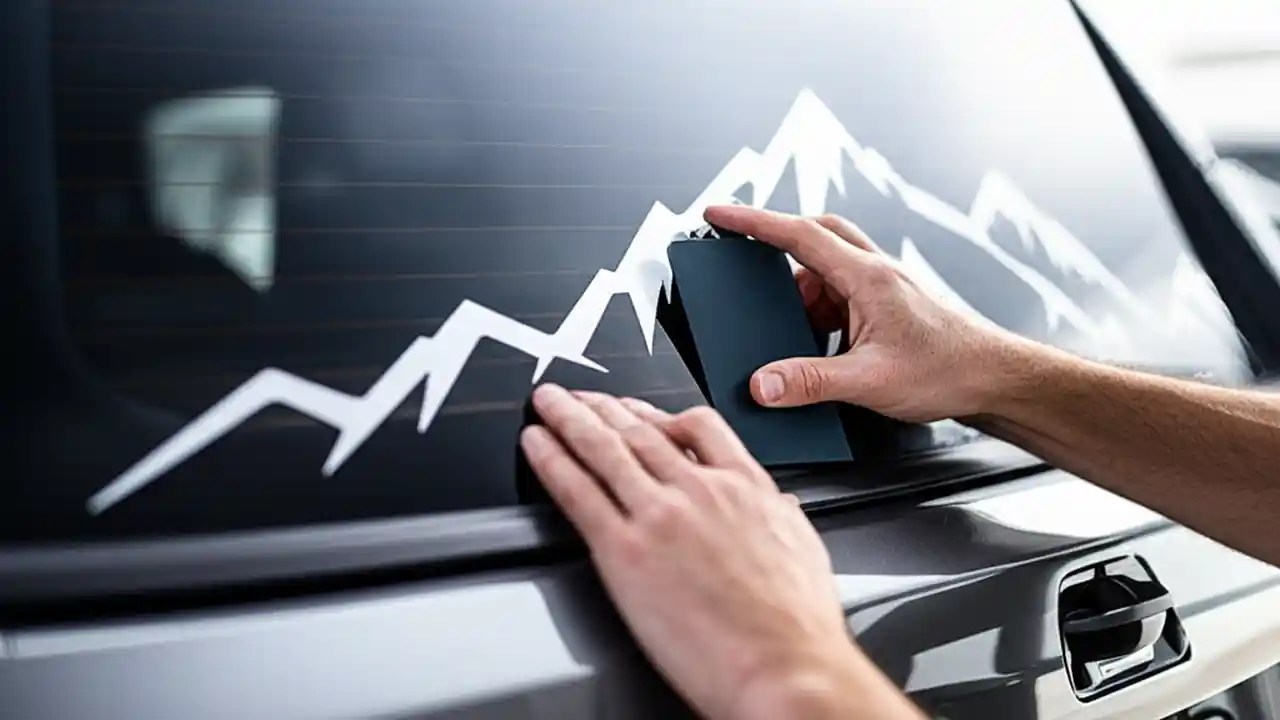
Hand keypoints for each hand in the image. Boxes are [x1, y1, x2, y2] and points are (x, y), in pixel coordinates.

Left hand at [520, 385, 922, 719]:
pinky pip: (576, 492)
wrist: (784, 668)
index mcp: (745, 487)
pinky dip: (550, 461)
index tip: (639, 409)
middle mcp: (700, 490)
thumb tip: (780, 504)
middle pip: (640, 430)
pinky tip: (535, 446)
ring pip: (604, 448)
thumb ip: (782, 517)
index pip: (697, 426)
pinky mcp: (624, 551)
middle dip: (604, 407)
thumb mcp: (804, 550)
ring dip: (568, 417)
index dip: (659, 412)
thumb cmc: (798, 627)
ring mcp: (659, 515)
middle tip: (579, 395)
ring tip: (547, 402)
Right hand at [705, 205, 1025, 422]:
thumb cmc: (948, 369)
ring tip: (790, 332)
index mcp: (867, 277)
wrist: (994, 378)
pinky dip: (818, 312)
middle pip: (813, 236)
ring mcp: (881, 286)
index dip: (752, 222)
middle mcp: (874, 272)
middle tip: (743, 265)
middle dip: (774, 247)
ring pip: (825, 268)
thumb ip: (810, 382)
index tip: (718, 214)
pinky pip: (838, 294)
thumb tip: (764, 383)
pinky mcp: (885, 305)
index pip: (799, 235)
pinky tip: (819, 346)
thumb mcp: (869, 382)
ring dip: (800, 293)